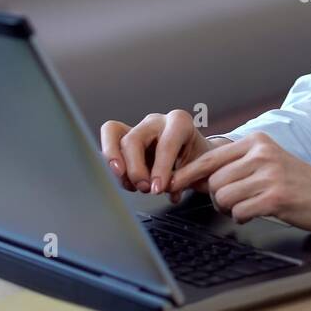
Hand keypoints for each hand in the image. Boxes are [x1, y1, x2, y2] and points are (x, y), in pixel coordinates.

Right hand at [100, 110, 221, 196]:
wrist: (196, 154)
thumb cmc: (199, 160)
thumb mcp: (200, 168)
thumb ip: (185, 178)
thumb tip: (166, 189)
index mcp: (180, 122)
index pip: (166, 144)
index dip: (160, 169)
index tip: (158, 189)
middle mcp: (157, 121)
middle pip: (134, 140)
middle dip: (136, 169)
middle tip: (144, 189)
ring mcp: (140, 126)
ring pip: (115, 134)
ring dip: (117, 164)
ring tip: (130, 185)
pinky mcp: (126, 135)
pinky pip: (109, 137)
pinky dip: (111, 160)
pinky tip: (126, 181)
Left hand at [167, 132, 310, 231]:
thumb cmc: (298, 182)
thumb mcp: (269, 161)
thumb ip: (237, 164)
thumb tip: (196, 176)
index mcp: (257, 142)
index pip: (210, 157)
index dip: (187, 174)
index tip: (171, 184)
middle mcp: (262, 154)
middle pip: (214, 180)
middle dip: (217, 197)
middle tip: (233, 203)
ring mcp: (270, 174)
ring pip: (224, 196)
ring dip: (230, 208)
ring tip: (248, 206)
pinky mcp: (276, 196)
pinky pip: (240, 211)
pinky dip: (243, 217)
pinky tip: (257, 212)